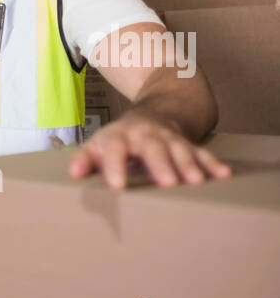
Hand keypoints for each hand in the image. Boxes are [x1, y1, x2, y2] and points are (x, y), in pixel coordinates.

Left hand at [68, 112, 232, 189]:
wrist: (154, 112)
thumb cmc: (122, 138)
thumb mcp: (100, 143)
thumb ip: (86, 158)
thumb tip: (73, 174)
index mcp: (121, 136)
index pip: (115, 149)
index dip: (115, 165)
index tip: (116, 186)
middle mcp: (146, 135)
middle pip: (153, 148)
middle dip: (161, 164)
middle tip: (167, 183)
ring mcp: (170, 138)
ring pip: (180, 149)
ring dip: (188, 164)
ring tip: (196, 181)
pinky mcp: (189, 143)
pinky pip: (202, 153)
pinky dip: (212, 163)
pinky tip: (223, 174)